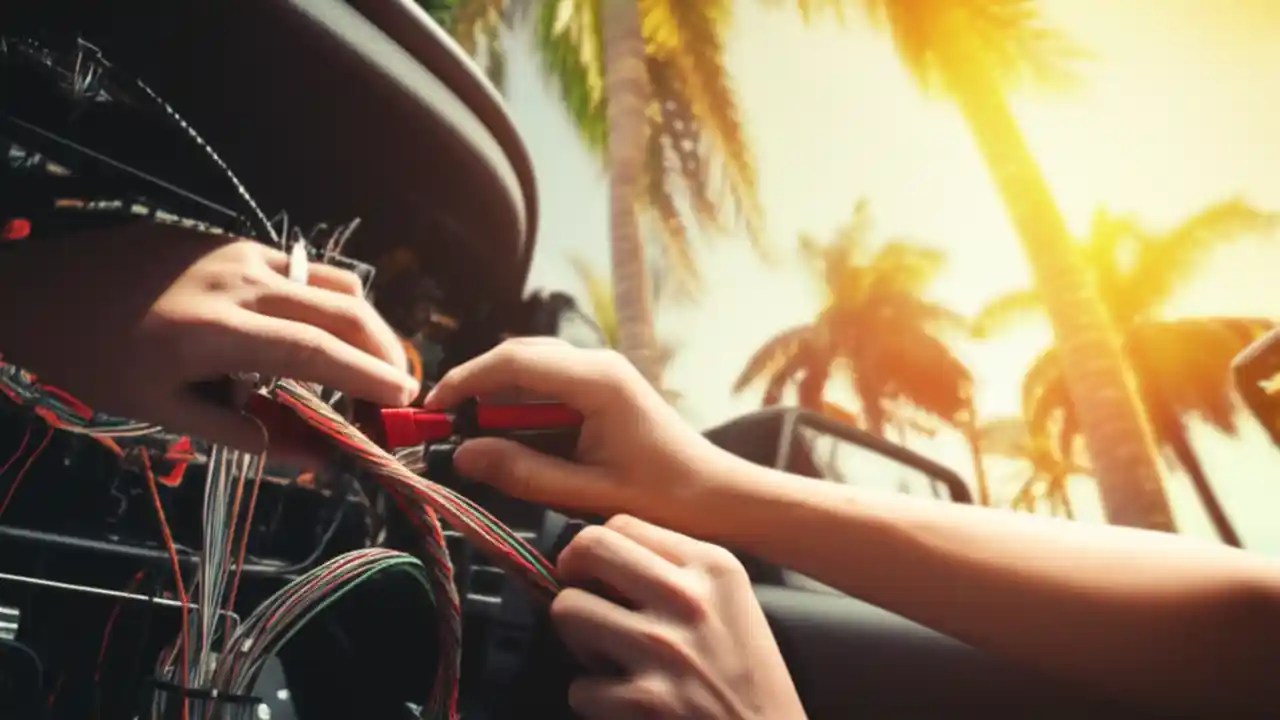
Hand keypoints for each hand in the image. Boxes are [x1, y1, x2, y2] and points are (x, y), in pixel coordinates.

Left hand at [0, 225, 417, 453]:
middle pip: (341, 307)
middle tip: (402, 389)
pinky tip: (326, 329)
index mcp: (217, 329)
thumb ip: (243, 433)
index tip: (403, 401)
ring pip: (331, 280)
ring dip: (365, 321)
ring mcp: (240, 252)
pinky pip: (303, 268)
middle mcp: (241, 281)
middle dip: (384, 348)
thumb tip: (313, 459)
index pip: (315, 350)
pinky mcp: (233, 241)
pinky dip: (331, 300)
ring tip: (375, 360)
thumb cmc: (92, 357)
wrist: (38, 284)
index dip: (367, 376)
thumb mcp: (161, 409)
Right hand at [424, 338, 735, 520]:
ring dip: (495, 397)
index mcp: (597, 380)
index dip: (466, 381)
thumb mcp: (586, 492)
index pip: (514, 362)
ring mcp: (602, 373)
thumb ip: (522, 473)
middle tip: (439, 424)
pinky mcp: (602, 390)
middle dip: (474, 387)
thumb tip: (464, 454)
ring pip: (530, 369)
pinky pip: (548, 386)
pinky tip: (505, 437)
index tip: (431, 409)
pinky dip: (519, 406)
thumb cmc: (665, 497)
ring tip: (465, 433)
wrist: (718, 496)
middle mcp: (598, 364)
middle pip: (518, 357)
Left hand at [552, 515, 804, 719]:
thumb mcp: (733, 603)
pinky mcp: (649, 699)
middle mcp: (688, 598)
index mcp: (712, 566)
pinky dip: (594, 700)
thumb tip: (608, 561)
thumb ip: (679, 573)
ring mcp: (665, 648)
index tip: (597, 573)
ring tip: (605, 656)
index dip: (598, 551)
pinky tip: (622, 703)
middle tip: (580, 599)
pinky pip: (580, 688)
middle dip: (569, 575)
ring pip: (568, 610)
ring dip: (577, 639)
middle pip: (588, 548)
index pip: (624, 524)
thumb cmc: (750, 679)